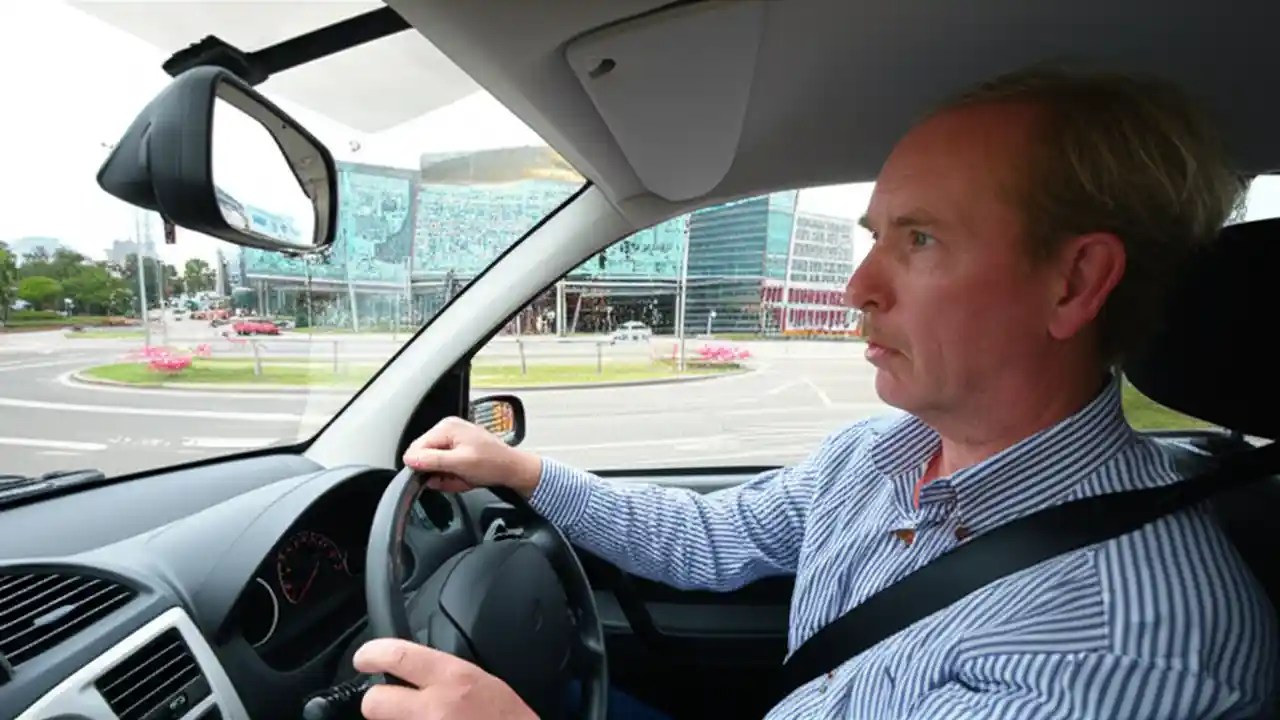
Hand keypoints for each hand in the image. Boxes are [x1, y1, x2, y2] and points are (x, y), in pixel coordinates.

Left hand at [355, 638, 536, 719]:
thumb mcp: (484, 684)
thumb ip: (446, 677)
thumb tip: (412, 673)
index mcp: (453, 680)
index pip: (398, 656)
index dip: (372, 654)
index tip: (364, 658)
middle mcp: (435, 710)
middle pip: (374, 703)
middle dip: (379, 704)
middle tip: (391, 706)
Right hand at [402, 417, 542, 497]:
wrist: (512, 469)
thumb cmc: (493, 464)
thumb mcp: (460, 464)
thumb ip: (433, 461)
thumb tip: (410, 459)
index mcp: (446, 428)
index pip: (416, 448)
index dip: (422, 467)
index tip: (435, 476)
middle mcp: (447, 429)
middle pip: (424, 456)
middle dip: (436, 472)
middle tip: (454, 477)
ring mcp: (453, 438)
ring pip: (434, 464)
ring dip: (445, 475)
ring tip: (463, 477)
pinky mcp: (458, 448)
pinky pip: (445, 465)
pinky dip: (452, 475)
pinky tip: (465, 477)